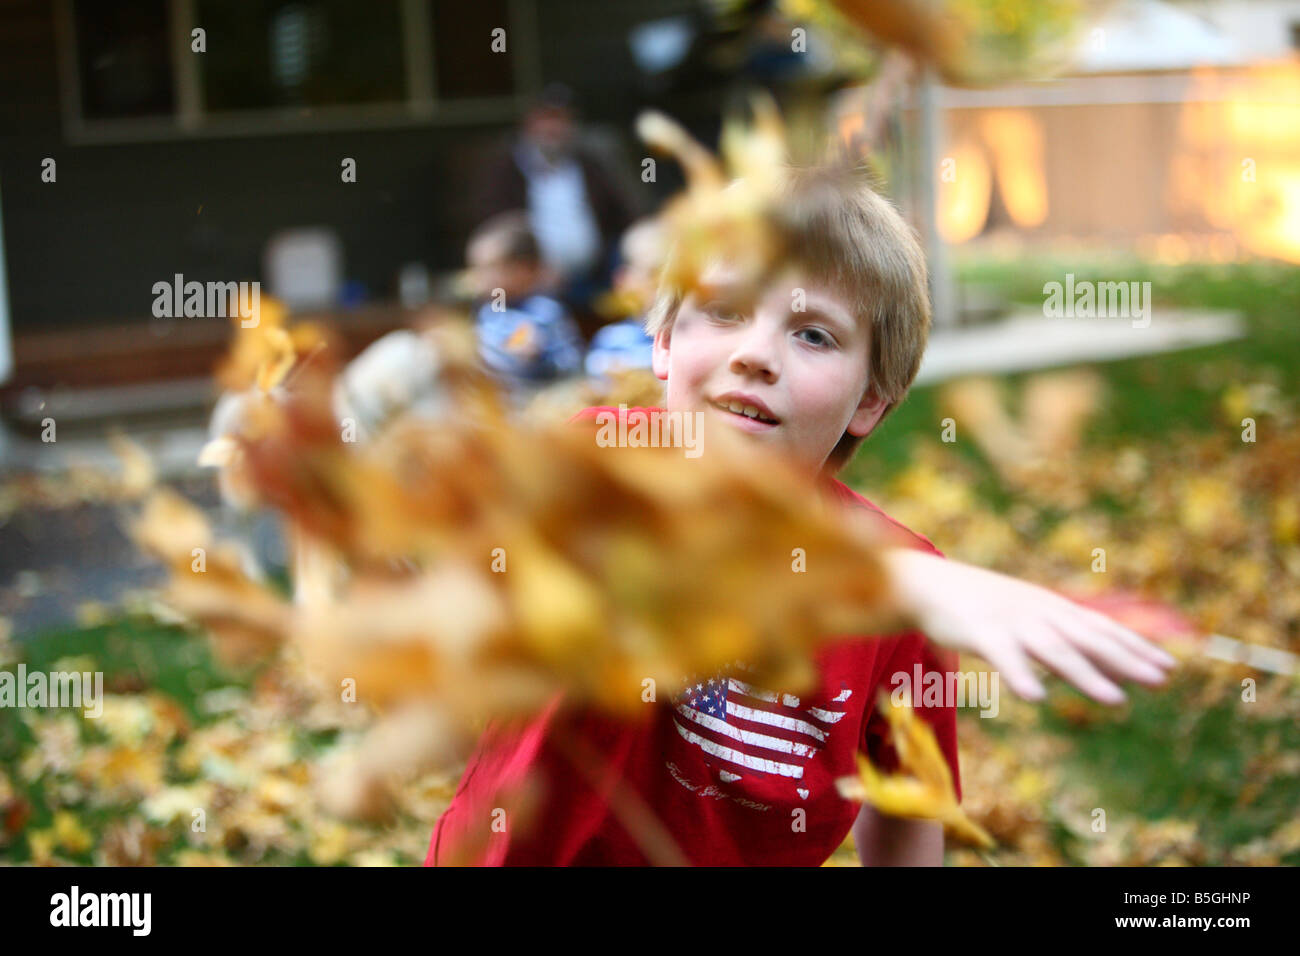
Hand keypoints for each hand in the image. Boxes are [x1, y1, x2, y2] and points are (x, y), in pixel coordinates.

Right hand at [883, 549, 1176, 703]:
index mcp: (1050, 608)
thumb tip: (1097, 659)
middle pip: (1088, 638)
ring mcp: (1011, 621)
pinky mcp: (979, 632)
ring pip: (1055, 650)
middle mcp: (1038, 612)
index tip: (1169, 667)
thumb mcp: (1025, 613)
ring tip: (1116, 701)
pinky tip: (1036, 697)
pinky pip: (1003, 656)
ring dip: (1087, 675)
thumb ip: (1059, 633)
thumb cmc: (979, 605)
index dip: (1135, 646)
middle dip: (1127, 659)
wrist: (927, 583)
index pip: (1102, 627)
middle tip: (1162, 681)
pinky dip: (1020, 675)